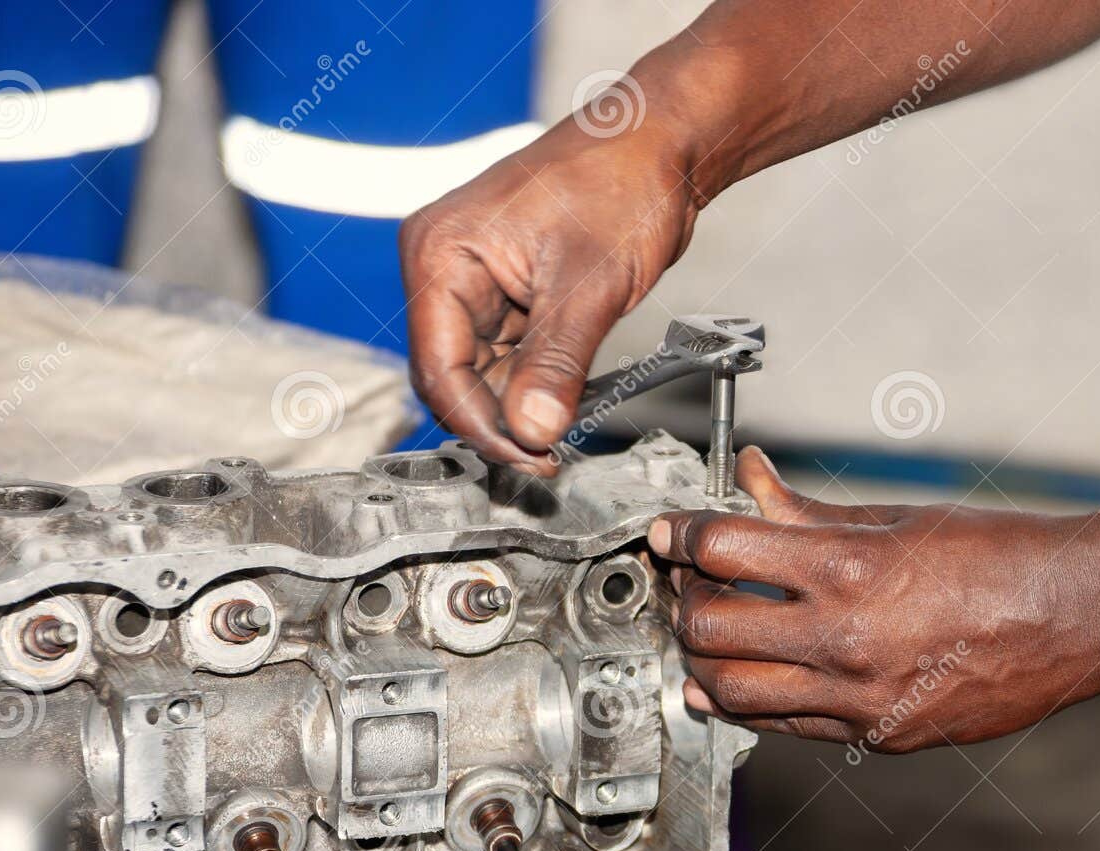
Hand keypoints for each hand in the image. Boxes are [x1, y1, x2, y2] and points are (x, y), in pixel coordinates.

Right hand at [399, 116, 699, 473]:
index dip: (480, 424)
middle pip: (454, 378)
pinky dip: (539, 387)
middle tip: (551, 456)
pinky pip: (512, 360)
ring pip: (485, 376)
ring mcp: (477, 284)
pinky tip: (569, 403)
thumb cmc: (621, 180)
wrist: (661, 145)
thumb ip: (556, 365)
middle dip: (501, 421)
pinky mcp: (510, 297)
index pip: (438, 368)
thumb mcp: (590, 284)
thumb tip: (532, 432)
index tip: (528, 456)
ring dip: (522, 408)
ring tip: (567, 431)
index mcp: (441, 254)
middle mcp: (446, 269)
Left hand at [647, 447, 1099, 750]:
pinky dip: (749, 705)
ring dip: (703, 660)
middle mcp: (844, 638)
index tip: (667, 533)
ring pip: (732, 691)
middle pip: (709, 627)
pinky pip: (785, 728)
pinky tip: (737, 685)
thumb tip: (752, 476)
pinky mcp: (877, 736)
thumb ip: (808, 509)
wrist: (1078, 616)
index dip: (678, 535)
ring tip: (706, 635)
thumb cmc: (998, 555)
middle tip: (685, 585)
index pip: (720, 548)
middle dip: (682, 600)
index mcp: (847, 567)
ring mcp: (859, 697)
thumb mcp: (895, 518)